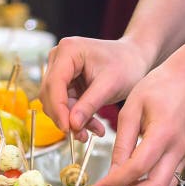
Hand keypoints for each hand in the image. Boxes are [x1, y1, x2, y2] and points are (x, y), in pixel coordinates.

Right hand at [39, 36, 153, 140]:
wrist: (133, 59)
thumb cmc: (126, 64)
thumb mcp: (110, 85)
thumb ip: (89, 104)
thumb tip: (72, 124)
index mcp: (68, 51)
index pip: (54, 84)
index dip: (58, 109)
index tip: (68, 128)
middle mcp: (59, 58)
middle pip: (50, 95)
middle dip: (65, 117)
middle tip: (81, 135)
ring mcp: (60, 71)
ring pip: (56, 103)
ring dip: (71, 120)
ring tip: (93, 130)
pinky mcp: (65, 83)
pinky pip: (65, 106)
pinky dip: (77, 118)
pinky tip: (93, 126)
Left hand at [93, 62, 184, 185]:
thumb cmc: (158, 88)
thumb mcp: (131, 109)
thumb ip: (122, 142)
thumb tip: (112, 172)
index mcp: (163, 134)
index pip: (136, 169)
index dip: (114, 183)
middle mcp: (178, 149)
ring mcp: (184, 156)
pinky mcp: (184, 158)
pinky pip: (168, 182)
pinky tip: (130, 185)